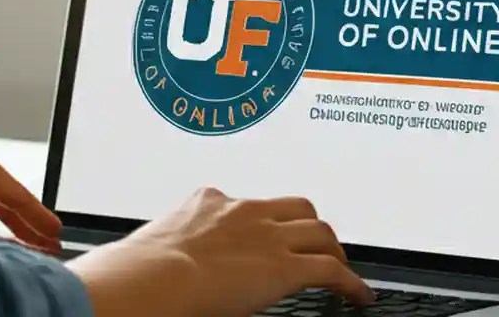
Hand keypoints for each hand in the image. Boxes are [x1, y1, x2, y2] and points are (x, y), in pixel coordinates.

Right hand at [67, 187, 372, 316]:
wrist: (152, 277)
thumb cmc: (141, 269)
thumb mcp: (159, 245)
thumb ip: (173, 248)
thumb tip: (156, 268)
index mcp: (208, 202)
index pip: (246, 205)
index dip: (262, 222)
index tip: (262, 237)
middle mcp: (243, 211)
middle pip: (296, 207)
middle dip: (309, 225)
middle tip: (315, 245)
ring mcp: (267, 236)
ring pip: (320, 231)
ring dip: (333, 249)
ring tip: (340, 267)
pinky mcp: (284, 266)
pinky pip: (331, 270)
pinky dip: (350, 283)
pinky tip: (357, 296)